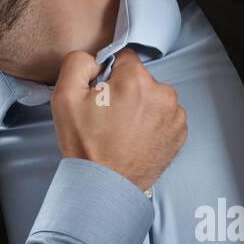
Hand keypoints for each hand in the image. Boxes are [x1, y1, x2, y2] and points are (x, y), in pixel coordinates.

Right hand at [52, 48, 186, 193]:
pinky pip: (164, 115)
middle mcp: (163, 95)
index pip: (124, 57)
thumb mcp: (64, 97)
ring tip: (122, 130)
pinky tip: (135, 137)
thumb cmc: (86, 145)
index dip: (108, 75)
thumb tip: (96, 59)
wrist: (104, 185)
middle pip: (140, 78)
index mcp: (136, 81)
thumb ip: (78, 62)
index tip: (101, 95)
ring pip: (153, 96)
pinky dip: (152, 122)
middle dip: (126, 90)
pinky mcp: (179, 133)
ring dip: (141, 106)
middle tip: (109, 116)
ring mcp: (175, 116)